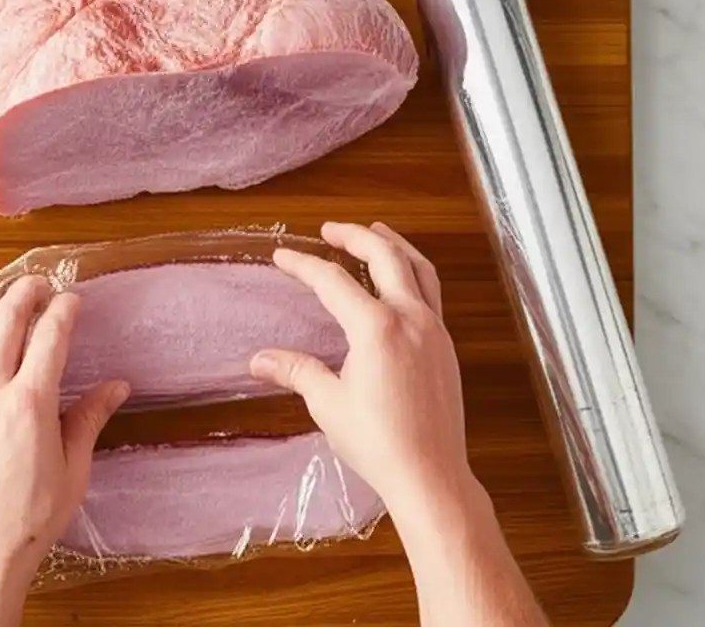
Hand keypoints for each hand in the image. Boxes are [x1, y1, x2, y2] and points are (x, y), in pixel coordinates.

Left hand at [0, 275, 128, 625]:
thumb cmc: (32, 516)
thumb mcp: (74, 468)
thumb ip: (89, 419)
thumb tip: (116, 387)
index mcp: (31, 404)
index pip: (49, 338)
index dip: (63, 311)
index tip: (73, 299)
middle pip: (5, 325)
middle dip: (23, 295)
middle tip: (38, 283)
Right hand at [249, 222, 471, 511]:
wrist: (430, 474)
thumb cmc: (377, 441)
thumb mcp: (328, 403)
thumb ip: (297, 371)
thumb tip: (258, 360)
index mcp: (377, 327)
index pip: (334, 281)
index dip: (304, 265)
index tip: (282, 256)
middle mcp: (411, 318)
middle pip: (386, 256)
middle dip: (355, 236)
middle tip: (330, 230)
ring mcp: (434, 330)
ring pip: (419, 269)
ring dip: (394, 245)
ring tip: (376, 233)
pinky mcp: (445, 347)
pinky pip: (431, 293)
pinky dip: (413, 273)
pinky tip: (400, 283)